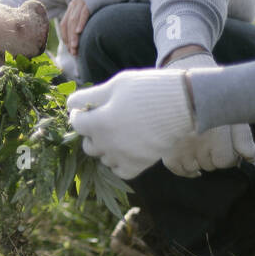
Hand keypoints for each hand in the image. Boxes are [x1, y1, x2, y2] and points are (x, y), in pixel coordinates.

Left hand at [59, 0, 90, 52]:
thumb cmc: (105, 3)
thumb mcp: (91, 11)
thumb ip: (84, 21)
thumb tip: (82, 39)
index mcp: (73, 6)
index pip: (64, 24)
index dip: (65, 37)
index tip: (69, 49)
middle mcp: (75, 3)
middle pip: (68, 23)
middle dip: (69, 39)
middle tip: (73, 52)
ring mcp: (82, 1)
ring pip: (74, 20)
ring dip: (74, 35)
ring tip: (75, 47)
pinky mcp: (91, 0)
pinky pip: (84, 13)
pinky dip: (81, 23)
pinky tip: (79, 32)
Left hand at [67, 69, 196, 178]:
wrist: (183, 104)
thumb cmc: (147, 89)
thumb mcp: (116, 84)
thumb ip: (90, 96)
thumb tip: (71, 106)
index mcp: (99, 123)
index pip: (76, 123)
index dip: (79, 114)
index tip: (87, 108)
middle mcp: (108, 144)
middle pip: (88, 144)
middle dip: (92, 132)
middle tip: (106, 119)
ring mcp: (123, 157)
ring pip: (102, 158)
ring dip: (106, 147)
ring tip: (119, 132)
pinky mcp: (138, 165)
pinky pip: (118, 171)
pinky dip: (118, 162)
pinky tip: (125, 149)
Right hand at [160, 53, 254, 175]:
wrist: (181, 83)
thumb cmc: (211, 98)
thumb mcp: (232, 112)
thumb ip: (244, 138)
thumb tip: (251, 158)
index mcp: (217, 130)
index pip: (227, 160)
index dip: (231, 155)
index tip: (229, 146)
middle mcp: (199, 140)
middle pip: (212, 165)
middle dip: (215, 156)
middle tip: (213, 142)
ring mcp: (182, 145)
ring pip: (196, 167)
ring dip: (200, 160)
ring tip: (200, 146)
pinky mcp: (167, 147)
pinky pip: (178, 169)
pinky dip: (185, 169)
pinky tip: (191, 163)